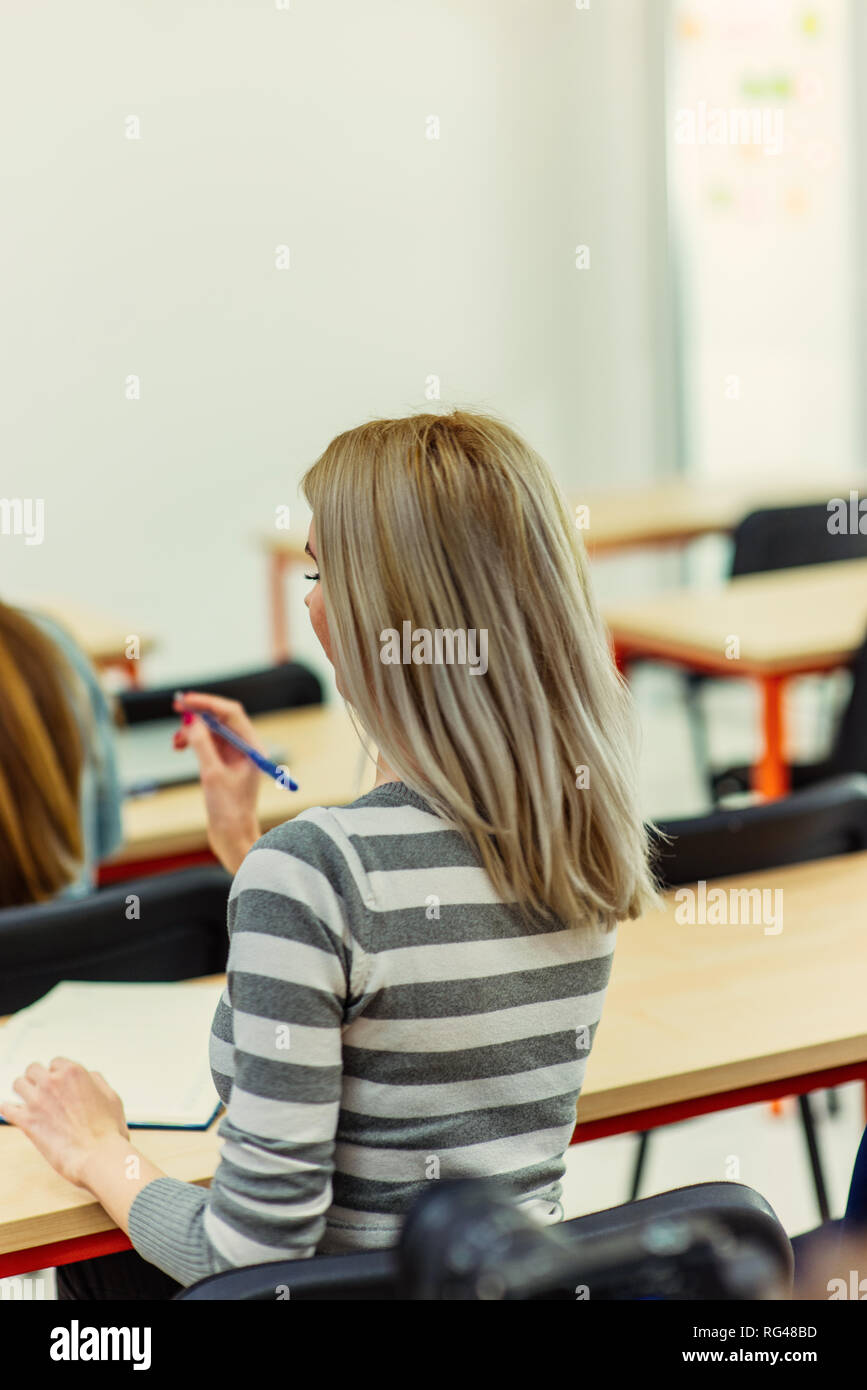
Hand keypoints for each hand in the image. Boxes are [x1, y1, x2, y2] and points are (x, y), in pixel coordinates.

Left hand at [0, 1058, 128, 1186]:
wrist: (98, 1155)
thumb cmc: (108, 1130)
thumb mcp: (111, 1097)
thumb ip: (96, 1081)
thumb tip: (88, 1076)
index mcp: (73, 1072)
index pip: (56, 1063)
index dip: (57, 1074)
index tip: (58, 1085)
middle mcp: (52, 1082)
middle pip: (33, 1069)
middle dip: (37, 1078)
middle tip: (42, 1090)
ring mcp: (37, 1100)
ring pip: (18, 1084)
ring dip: (23, 1091)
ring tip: (28, 1100)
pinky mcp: (27, 1121)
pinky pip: (6, 1108)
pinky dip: (9, 1109)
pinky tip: (13, 1112)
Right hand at [173, 691, 262, 872]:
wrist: (232, 839)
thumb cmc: (228, 810)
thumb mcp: (211, 774)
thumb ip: (201, 745)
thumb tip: (191, 720)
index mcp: (252, 748)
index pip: (231, 713)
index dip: (208, 703)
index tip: (186, 699)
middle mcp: (246, 749)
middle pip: (221, 720)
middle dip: (198, 713)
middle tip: (176, 707)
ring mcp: (235, 758)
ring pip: (212, 732)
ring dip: (193, 731)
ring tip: (176, 742)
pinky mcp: (224, 767)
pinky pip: (208, 745)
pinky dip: (193, 743)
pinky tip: (180, 746)